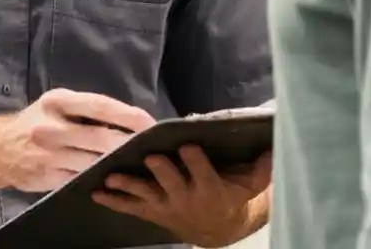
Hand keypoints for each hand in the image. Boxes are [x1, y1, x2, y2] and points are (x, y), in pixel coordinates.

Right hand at [0, 89, 154, 193]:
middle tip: (154, 148)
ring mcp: (50, 154)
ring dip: (120, 164)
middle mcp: (51, 127)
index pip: (99, 106)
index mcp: (57, 102)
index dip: (128, 115)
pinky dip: (102, 178)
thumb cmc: (38, 122)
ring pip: (94, 161)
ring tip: (142, 164)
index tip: (150, 124)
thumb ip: (87, 110)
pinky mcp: (49, 177)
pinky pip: (83, 178)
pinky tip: (118, 178)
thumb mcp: (56, 105)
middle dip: (130, 143)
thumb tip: (132, 119)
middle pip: (101, 137)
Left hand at [91, 145, 271, 247]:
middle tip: (152, 158)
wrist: (217, 229)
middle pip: (172, 182)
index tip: (189, 145)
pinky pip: (130, 207)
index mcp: (210, 187)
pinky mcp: (151, 211)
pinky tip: (94, 193)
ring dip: (128, 185)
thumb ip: (262, 165)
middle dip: (163, 171)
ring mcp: (166, 205)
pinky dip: (112, 201)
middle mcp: (186, 197)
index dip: (196, 159)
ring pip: (146, 194)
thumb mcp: (250, 182)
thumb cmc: (232, 195)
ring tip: (111, 178)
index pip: (203, 170)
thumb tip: (276, 140)